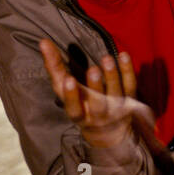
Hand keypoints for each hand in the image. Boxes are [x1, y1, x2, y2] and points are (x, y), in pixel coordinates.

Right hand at [39, 39, 156, 150]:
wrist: (108, 133)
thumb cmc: (80, 104)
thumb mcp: (65, 92)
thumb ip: (55, 69)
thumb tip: (43, 41)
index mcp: (78, 114)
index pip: (73, 107)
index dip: (71, 95)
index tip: (68, 79)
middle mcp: (97, 114)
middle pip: (98, 104)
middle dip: (95, 86)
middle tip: (93, 70)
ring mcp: (115, 108)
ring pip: (115, 93)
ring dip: (112, 75)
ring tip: (106, 58)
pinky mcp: (130, 100)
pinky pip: (130, 85)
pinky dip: (128, 70)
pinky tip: (123, 54)